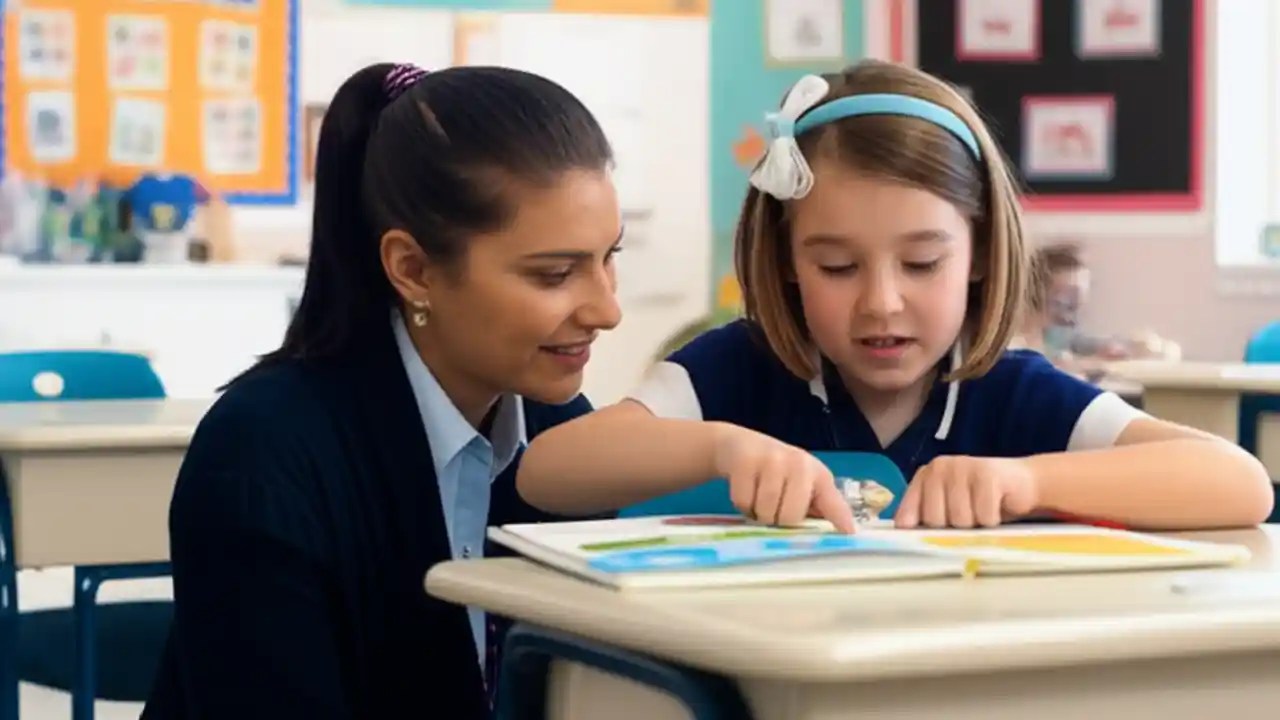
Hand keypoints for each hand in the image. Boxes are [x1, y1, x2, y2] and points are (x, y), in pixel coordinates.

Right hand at [711, 425, 856, 533]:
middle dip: (778, 520)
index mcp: (818, 475)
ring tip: (758, 498)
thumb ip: (817, 506)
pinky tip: (746, 490)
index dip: (840, 520)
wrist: (738, 445)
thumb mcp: (801, 484)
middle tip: (773, 508)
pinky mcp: (746, 462)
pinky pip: (743, 502)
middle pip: (790, 517)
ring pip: (765, 512)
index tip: (849, 535)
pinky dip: (742, 504)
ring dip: (758, 513)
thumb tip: (837, 532)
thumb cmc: (776, 471)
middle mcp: (799, 464)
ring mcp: (772, 461)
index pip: (833, 502)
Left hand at [895, 455, 1038, 528]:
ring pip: (960, 520)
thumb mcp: (949, 508)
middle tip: (968, 518)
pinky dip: (993, 520)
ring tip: (983, 511)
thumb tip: (906, 538)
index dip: (918, 533)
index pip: (907, 515)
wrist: (1024, 484)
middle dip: (953, 528)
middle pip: (934, 519)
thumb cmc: (981, 501)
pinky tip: (997, 507)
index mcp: (924, 477)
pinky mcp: (987, 474)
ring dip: (975, 525)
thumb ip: (927, 517)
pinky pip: (984, 516)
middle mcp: (939, 468)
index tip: (929, 542)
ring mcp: (962, 467)